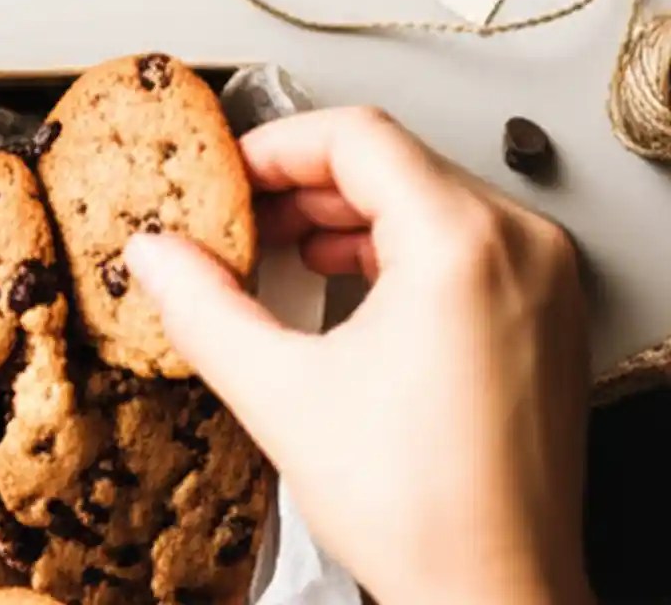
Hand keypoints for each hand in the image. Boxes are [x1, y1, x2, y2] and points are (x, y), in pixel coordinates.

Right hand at [125, 108, 591, 604]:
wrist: (496, 594)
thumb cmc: (419, 509)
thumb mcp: (280, 393)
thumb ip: (203, 308)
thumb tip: (153, 255)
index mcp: (461, 245)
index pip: (358, 137)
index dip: (275, 147)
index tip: (228, 177)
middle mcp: (519, 245)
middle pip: (394, 163)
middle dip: (303, 185)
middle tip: (238, 217)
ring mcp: (542, 278)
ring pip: (427, 199)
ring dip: (343, 215)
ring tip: (278, 248)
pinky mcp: (543, 312)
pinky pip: (460, 242)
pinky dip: (391, 247)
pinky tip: (338, 279)